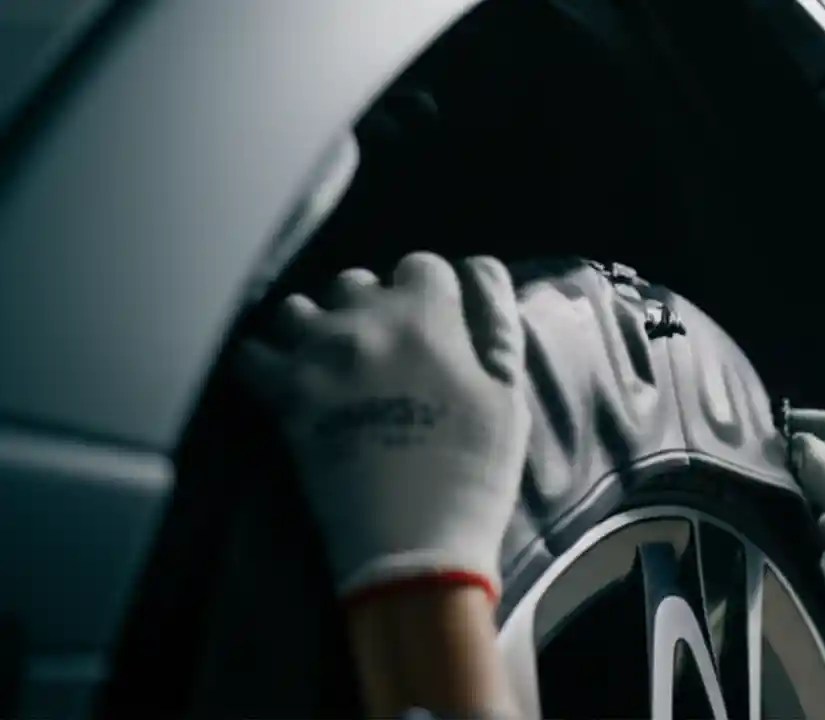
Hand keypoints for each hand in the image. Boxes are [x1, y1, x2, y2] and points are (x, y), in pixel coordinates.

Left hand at [238, 253, 529, 600]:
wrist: (415, 542)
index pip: (421, 265)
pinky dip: (266, 362)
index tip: (436, 326)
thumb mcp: (507, 392)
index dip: (431, 294)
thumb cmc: (474, 469)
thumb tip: (479, 267)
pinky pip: (252, 354)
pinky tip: (286, 380)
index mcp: (427, 314)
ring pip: (300, 309)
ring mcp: (317, 356)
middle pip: (357, 281)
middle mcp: (364, 320)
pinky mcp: (283, 396)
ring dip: (316, 327)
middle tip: (387, 353)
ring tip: (332, 363)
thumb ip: (496, 321)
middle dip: (371, 307)